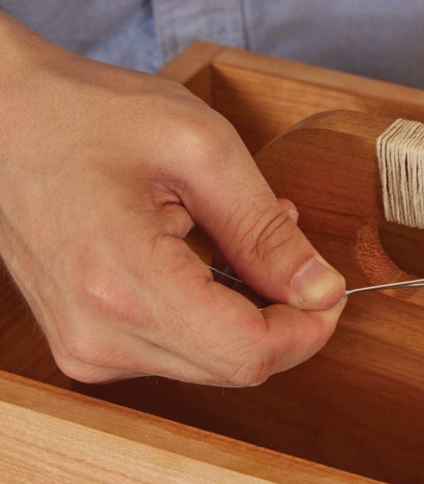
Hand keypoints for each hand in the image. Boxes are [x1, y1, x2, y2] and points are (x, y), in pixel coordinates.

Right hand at [0, 14, 346, 384]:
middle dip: (282, 316)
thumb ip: (266, 230)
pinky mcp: (84, 344)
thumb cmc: (88, 117)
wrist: (3, 119)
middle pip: (234, 366)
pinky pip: (176, 350)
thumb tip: (320, 288)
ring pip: (210, 362)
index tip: (330, 289)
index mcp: (124, 285)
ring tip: (234, 236)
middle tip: (290, 249)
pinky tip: (202, 256)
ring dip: (246, 311)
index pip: (249, 354)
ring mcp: (84, 348)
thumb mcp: (201, 150)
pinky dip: (209, 312)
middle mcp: (98, 336)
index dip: (309, 329)